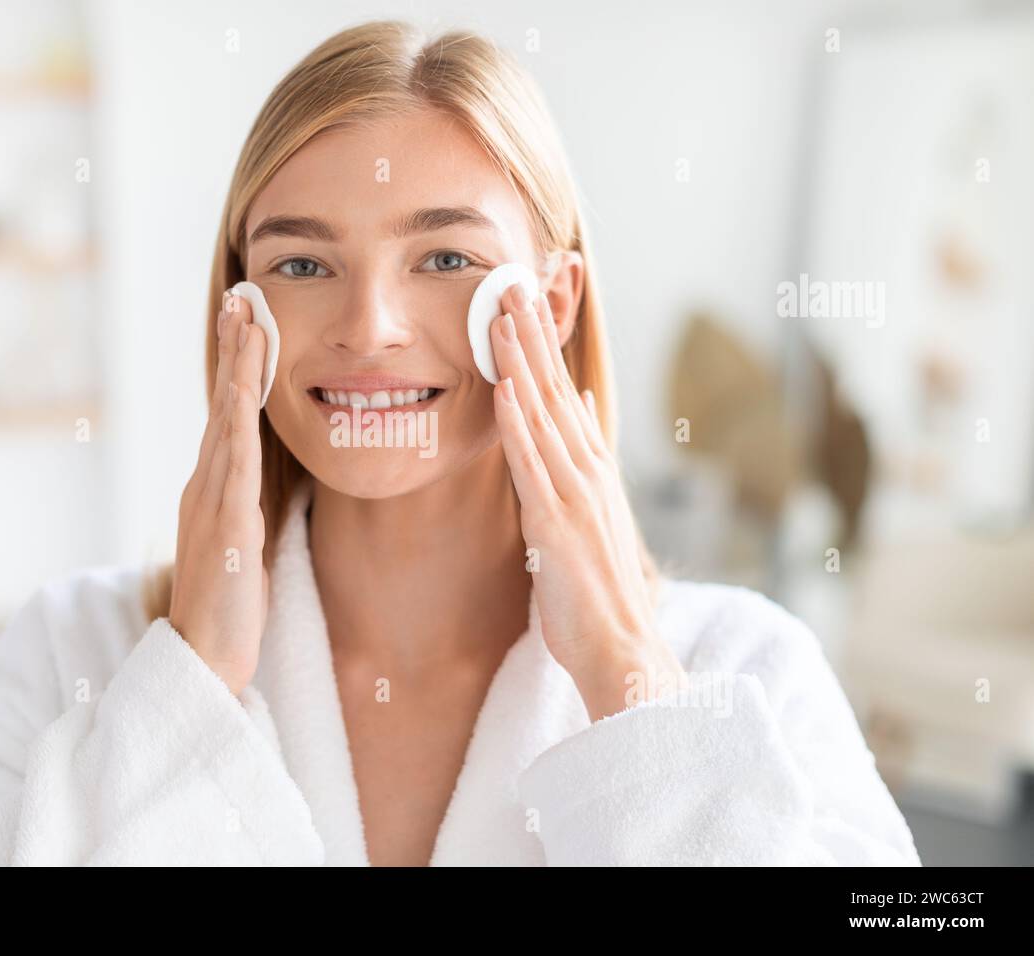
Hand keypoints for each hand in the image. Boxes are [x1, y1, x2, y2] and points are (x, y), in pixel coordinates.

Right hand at [168, 291, 269, 696]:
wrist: (202, 660)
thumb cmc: (228, 609)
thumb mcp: (242, 546)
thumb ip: (246, 508)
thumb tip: (259, 482)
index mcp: (213, 490)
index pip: (229, 417)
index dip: (239, 369)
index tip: (250, 324)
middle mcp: (205, 487)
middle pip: (223, 405)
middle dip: (235, 350)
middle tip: (242, 296)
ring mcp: (211, 504)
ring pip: (226, 422)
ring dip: (237, 369)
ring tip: (246, 322)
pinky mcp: (225, 529)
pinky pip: (234, 466)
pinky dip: (238, 423)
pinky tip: (246, 391)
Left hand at [490, 282, 686, 721]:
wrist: (621, 645)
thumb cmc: (599, 587)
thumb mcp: (590, 510)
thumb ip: (579, 456)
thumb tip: (575, 403)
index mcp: (590, 468)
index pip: (563, 391)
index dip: (545, 343)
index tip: (527, 299)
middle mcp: (586, 471)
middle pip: (554, 388)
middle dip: (533, 332)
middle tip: (512, 280)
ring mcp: (574, 494)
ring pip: (543, 414)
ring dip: (523, 361)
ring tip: (503, 313)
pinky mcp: (556, 523)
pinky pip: (533, 464)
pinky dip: (519, 423)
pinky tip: (506, 387)